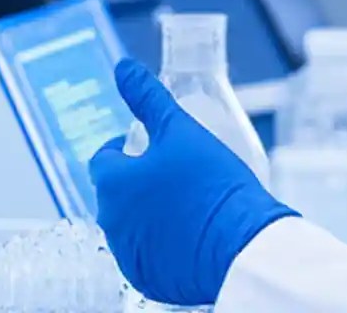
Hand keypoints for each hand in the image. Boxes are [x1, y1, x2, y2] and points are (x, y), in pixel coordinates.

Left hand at [88, 59, 297, 305]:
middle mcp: (112, 222)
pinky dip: (163, 243)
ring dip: (149, 213)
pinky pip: (148, 255)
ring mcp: (129, 254)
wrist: (242, 244)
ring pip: (132, 225)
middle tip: (175, 173)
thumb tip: (124, 67)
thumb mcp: (181, 130)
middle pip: (117, 194)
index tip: (148, 146)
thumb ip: (148, 99)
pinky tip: (191, 232)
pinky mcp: (149, 278)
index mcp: (113, 184)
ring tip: (188, 203)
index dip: (124, 148)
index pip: (104, 159)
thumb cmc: (213, 185)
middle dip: (139, 181)